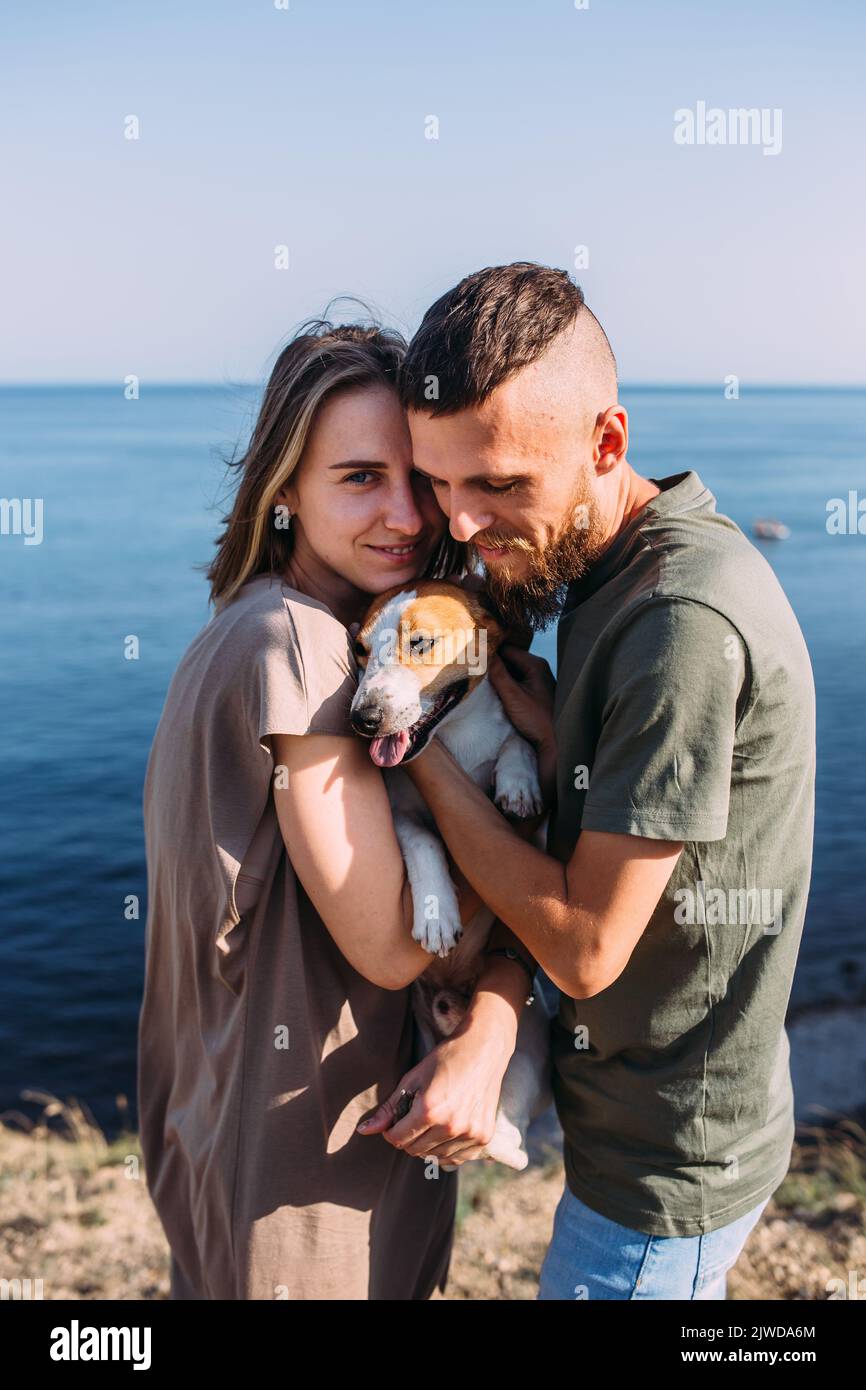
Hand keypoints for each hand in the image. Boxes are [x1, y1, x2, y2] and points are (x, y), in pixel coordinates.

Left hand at [355, 1011, 515, 1166]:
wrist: (484, 1050)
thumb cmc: (445, 1060)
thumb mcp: (412, 1079)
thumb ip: (388, 1109)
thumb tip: (363, 1131)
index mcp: (429, 1110)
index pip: (397, 1139)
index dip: (392, 1130)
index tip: (397, 1118)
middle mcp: (451, 1126)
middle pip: (414, 1150)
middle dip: (408, 1137)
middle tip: (416, 1116)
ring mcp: (469, 1134)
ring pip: (434, 1157)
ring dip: (428, 1144)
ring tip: (434, 1120)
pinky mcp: (482, 1138)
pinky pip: (455, 1159)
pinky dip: (447, 1150)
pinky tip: (448, 1129)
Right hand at [489, 645, 557, 810]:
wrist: (555, 742)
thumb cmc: (537, 719)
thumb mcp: (513, 696)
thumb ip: (499, 674)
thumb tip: (484, 654)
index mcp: (535, 665)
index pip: (507, 649)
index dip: (490, 651)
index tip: (473, 656)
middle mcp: (537, 668)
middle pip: (509, 658)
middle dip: (492, 662)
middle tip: (473, 666)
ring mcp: (536, 679)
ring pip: (511, 670)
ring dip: (497, 674)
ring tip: (479, 677)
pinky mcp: (533, 691)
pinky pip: (515, 680)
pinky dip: (504, 682)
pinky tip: (492, 689)